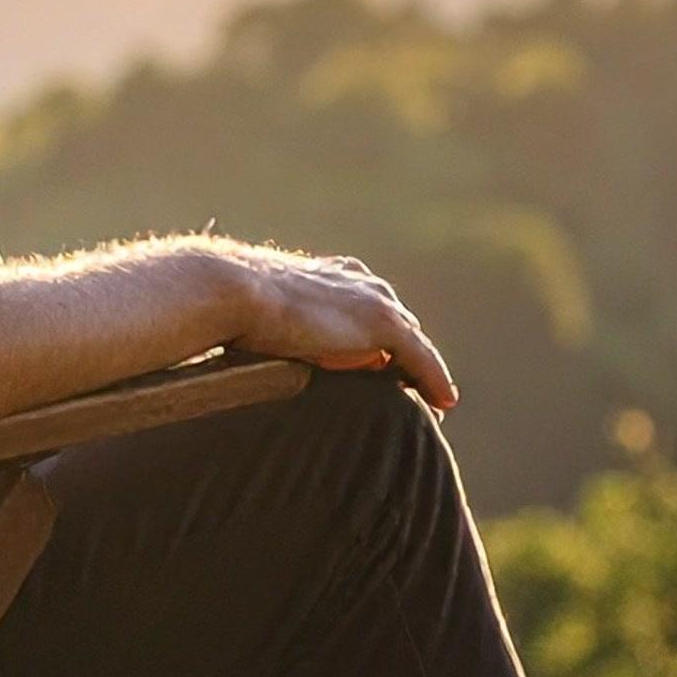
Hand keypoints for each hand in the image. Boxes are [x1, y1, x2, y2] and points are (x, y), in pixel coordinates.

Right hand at [227, 249, 458, 413]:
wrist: (234, 291)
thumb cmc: (232, 303)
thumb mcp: (262, 314)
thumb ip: (279, 326)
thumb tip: (262, 352)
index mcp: (334, 275)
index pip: (369, 310)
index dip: (380, 341)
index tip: (385, 367)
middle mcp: (362, 282)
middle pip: (398, 325)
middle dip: (407, 355)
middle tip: (412, 388)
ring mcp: (375, 301)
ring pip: (414, 343)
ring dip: (423, 371)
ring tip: (432, 401)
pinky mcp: (383, 324)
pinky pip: (421, 358)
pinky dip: (434, 379)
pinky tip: (443, 401)